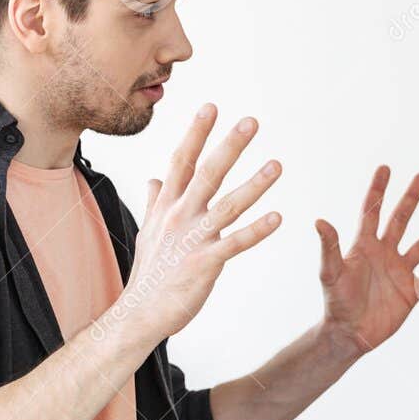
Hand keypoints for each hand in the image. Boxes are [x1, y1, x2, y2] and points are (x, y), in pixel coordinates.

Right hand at [119, 104, 282, 339]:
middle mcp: (179, 217)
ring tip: (278, 165)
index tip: (211, 107)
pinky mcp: (206, 264)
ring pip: (228, 205)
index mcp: (167, 206)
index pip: (182, 161)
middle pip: (207, 173)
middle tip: (251, 122)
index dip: (197, 134)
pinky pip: (236, 243)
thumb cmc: (149, 272)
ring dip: (255, 184)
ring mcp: (193, 239)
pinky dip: (257, 230)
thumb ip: (153, 202)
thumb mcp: (148, 231)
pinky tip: (278, 218)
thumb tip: (153, 179)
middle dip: (229, 146)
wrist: (140, 312)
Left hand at [314, 166, 418, 355]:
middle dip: (411, 198)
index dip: (378, 190)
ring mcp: (400, 271)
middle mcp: (384, 253)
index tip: (385, 168)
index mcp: (364, 246)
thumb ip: (329, 247)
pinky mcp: (411, 291)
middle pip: (400, 219)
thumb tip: (320, 221)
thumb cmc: (336, 303)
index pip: (371, 211)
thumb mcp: (330, 273)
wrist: (349, 334)